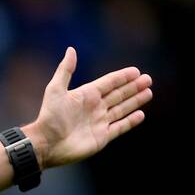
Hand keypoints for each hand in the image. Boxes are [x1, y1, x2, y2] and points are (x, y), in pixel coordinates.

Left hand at [25, 47, 151, 169]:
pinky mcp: (101, 137)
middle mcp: (94, 108)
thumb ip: (65, 70)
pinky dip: (130, 121)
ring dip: (135, 101)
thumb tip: (71, 49)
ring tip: (148, 92)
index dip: (122, 77)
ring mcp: (99, 123)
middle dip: (133, 87)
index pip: (109, 83)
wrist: (46, 144)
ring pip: (122, 109)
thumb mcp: (55, 90)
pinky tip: (141, 114)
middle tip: (148, 79)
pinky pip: (120, 127)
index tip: (136, 71)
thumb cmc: (49, 117)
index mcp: (86, 95)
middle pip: (118, 94)